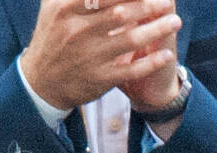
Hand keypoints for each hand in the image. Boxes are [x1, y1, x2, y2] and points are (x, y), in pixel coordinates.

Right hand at [20, 0, 180, 111]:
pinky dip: (151, 62)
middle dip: (148, 4)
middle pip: (121, 13)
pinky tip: (167, 54)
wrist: (41, 82)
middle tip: (167, 0)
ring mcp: (90, 57)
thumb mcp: (54, 6)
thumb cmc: (53, 36)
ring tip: (175, 21)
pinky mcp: (99, 79)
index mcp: (67, 8)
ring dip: (157, 30)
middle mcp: (78, 32)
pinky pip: (131, 70)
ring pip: (130, 40)